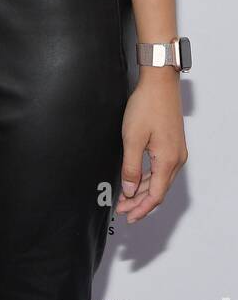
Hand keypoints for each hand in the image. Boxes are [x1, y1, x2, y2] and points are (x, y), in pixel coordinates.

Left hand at [115, 73, 187, 222]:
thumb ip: (130, 167)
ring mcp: (176, 152)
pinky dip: (148, 178)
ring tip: (126, 198)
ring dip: (143, 191)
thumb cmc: (147, 105)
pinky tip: (136, 180)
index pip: (155, 195)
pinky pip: (160, 169)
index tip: (128, 216)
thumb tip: (129, 190)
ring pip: (159, 180)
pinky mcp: (172, 144)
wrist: (160, 83)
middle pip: (158, 190)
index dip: (141, 209)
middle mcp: (176, 159)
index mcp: (167, 161)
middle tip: (122, 209)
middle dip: (139, 202)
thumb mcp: (132, 138)